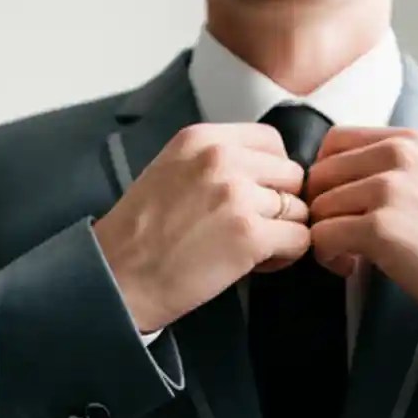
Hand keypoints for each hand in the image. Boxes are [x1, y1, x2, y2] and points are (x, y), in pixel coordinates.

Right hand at [94, 123, 309, 332]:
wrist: (117, 278)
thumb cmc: (139, 235)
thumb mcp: (171, 170)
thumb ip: (216, 161)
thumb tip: (264, 171)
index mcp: (201, 139)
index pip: (271, 140)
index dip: (271, 173)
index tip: (256, 194)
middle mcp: (221, 159)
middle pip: (291, 174)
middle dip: (279, 203)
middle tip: (252, 226)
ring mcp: (238, 196)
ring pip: (299, 209)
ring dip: (283, 231)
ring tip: (249, 248)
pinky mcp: (250, 235)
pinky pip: (301, 239)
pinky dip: (286, 255)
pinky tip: (257, 263)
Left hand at [306, 127, 417, 340]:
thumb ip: (387, 166)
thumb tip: (333, 177)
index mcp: (407, 140)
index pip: (335, 140)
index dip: (326, 174)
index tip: (340, 202)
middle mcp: (396, 156)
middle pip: (320, 174)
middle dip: (320, 208)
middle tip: (341, 235)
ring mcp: (387, 190)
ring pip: (318, 207)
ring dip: (325, 236)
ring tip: (350, 254)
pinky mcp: (379, 228)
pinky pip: (323, 236)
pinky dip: (327, 256)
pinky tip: (351, 266)